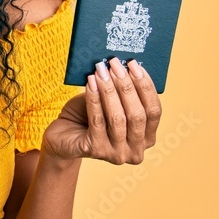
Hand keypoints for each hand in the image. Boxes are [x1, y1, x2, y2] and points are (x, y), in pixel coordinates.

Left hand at [42, 57, 161, 164]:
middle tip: (115, 64)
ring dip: (109, 91)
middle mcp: (136, 150)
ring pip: (118, 118)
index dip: (145, 87)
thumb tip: (122, 65)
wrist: (64, 136)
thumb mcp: (110, 103)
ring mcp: (116, 154)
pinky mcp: (96, 151)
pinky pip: (97, 121)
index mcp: (147, 138)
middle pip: (137, 115)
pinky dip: (94, 99)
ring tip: (101, 71)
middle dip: (127, 86)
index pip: (154, 111)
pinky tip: (90, 83)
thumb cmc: (90, 116)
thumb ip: (121, 91)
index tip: (134, 65)